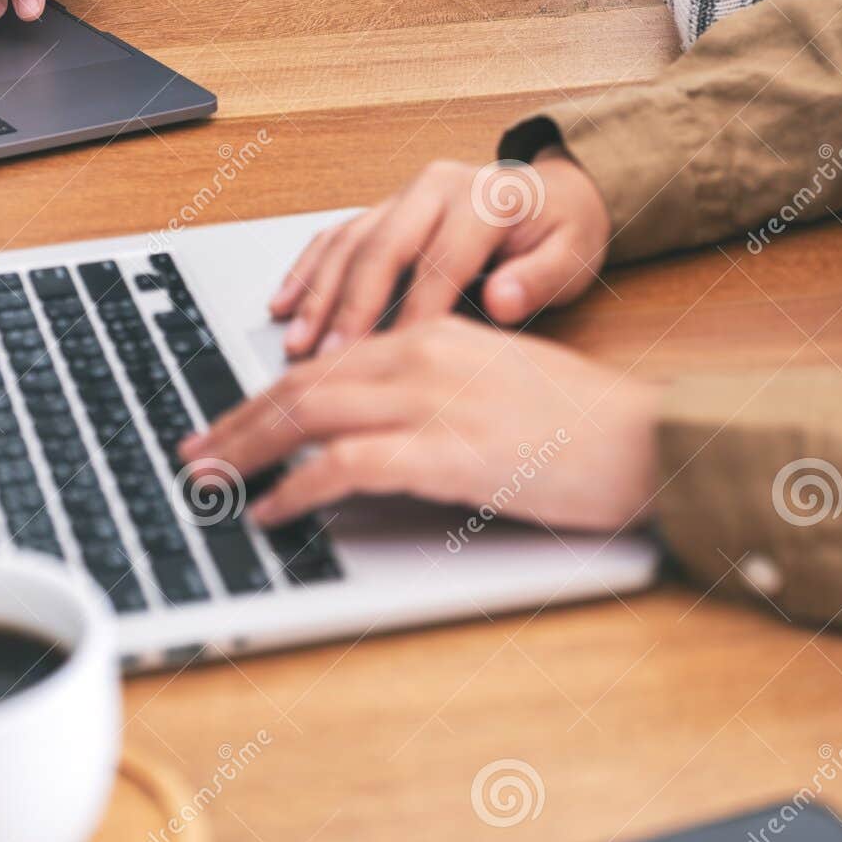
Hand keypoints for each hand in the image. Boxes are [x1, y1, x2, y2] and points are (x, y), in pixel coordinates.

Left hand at [179, 316, 663, 532]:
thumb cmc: (580, 423)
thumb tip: (364, 423)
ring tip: (211, 482)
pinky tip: (272, 510)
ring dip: (245, 451)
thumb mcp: (493, 382)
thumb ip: (427, 388)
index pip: (324, 360)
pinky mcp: (448, 451)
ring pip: (308, 413)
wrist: (646, 440)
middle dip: (234, 421)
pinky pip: (347, 464)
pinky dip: (298, 488)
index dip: (262, 395)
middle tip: (195, 454)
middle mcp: (424, 353)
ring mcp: (434, 400)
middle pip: (300, 382)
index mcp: (434, 331)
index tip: (227, 423)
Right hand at [269, 146, 611, 358]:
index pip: (441, 261)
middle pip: (381, 247)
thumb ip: (539, 279)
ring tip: (296, 343)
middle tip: (327, 358)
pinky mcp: (382, 211)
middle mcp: (435, 188)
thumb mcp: (573, 256)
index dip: (415, 311)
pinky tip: (283, 305)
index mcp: (483, 198)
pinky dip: (306, 271)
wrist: (553, 196)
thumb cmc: (560, 233)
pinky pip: (335, 237)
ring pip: (349, 243)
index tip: (395, 358)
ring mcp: (403, 197)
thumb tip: (503, 299)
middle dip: (350, 306)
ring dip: (317, 295)